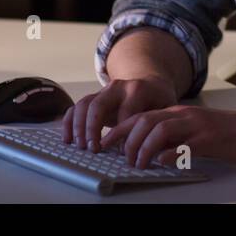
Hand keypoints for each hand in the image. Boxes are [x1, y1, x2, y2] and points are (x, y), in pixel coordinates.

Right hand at [62, 75, 178, 151]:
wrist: (150, 82)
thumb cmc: (158, 100)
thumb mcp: (167, 106)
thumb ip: (161, 123)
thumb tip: (157, 147)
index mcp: (138, 89)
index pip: (125, 113)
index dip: (123, 135)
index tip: (124, 153)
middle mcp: (117, 87)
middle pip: (98, 105)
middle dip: (93, 128)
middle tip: (93, 149)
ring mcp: (103, 91)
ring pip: (84, 104)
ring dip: (78, 126)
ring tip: (80, 146)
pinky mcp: (94, 97)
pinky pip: (76, 107)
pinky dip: (68, 122)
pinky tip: (67, 138)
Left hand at [105, 105, 235, 168]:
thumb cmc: (226, 134)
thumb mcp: (193, 131)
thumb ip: (172, 137)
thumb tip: (150, 150)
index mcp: (178, 112)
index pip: (141, 115)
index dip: (120, 128)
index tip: (106, 141)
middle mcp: (183, 115)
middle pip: (145, 120)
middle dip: (127, 139)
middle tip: (122, 158)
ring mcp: (196, 126)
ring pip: (160, 130)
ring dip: (144, 148)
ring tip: (139, 164)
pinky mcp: (208, 139)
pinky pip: (184, 145)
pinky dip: (169, 154)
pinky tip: (163, 163)